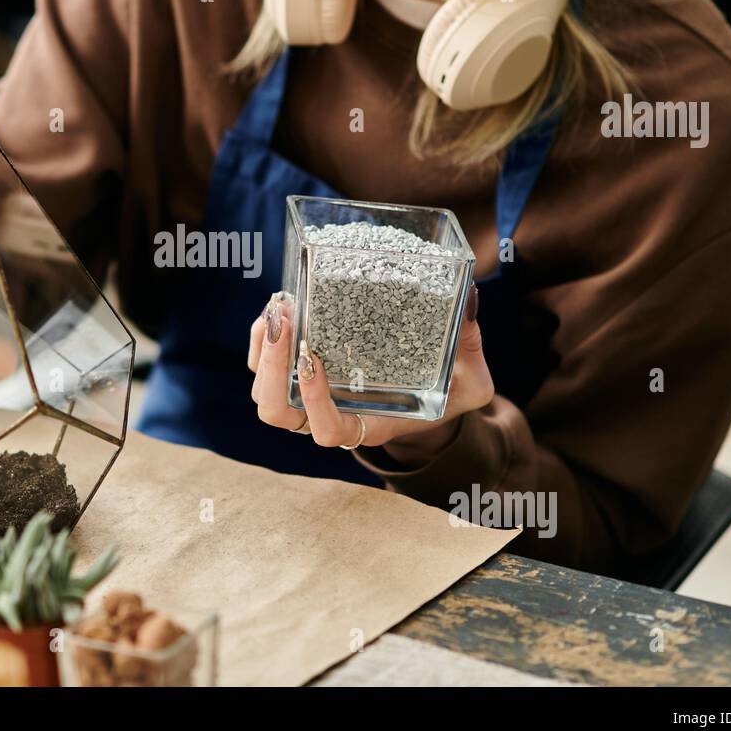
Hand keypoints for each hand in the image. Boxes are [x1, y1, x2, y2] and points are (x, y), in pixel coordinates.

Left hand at [247, 287, 492, 451]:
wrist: (428, 394)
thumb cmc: (448, 390)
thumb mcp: (469, 377)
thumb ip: (467, 344)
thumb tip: (466, 299)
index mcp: (368, 424)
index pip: (329, 431)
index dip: (314, 402)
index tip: (314, 358)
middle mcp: (331, 415)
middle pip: (278, 412)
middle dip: (273, 370)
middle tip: (286, 322)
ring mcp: (309, 396)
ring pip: (263, 391)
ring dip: (263, 351)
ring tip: (280, 309)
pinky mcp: (298, 372)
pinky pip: (262, 365)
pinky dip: (260, 339)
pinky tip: (277, 307)